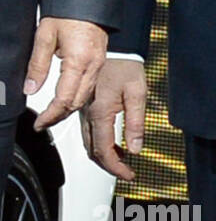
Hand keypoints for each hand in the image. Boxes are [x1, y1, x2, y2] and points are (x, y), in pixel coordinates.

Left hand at [24, 16, 107, 130]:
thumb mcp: (44, 35)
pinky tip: (66, 99)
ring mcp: (98, 66)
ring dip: (68, 109)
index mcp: (79, 62)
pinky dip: (77, 99)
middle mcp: (93, 68)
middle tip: (42, 122)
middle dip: (59, 117)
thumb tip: (29, 88)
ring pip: (84, 98)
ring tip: (51, 115)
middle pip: (77, 103)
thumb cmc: (67, 12)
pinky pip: (89, 88)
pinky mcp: (99, 63)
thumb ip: (37, 64)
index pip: (64, 99)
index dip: (51, 115)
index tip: (39, 123)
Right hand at [80, 58, 147, 180]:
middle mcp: (87, 111)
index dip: (116, 168)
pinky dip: (96, 141)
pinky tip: (110, 141)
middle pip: (92, 149)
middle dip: (108, 165)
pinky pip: (86, 129)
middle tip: (125, 171)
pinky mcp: (83, 102)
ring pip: (86, 140)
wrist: (113, 46)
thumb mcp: (137, 94)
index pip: (104, 150)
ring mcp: (83, 107)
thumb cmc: (125, 65)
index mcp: (100, 111)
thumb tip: (135, 148)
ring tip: (120, 159)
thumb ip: (136, 123)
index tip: (128, 174)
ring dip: (102, 154)